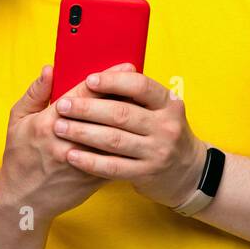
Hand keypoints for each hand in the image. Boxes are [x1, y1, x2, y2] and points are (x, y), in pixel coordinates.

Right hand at [0, 62, 133, 221]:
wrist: (25, 201)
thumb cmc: (20, 157)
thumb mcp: (18, 121)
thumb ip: (35, 93)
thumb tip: (50, 68)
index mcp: (48, 122)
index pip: (85, 93)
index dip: (109, 78)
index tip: (127, 66)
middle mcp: (67, 140)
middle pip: (106, 112)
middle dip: (127, 94)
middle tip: (144, 82)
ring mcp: (83, 161)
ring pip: (116, 135)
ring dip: (132, 120)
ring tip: (147, 105)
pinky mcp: (94, 178)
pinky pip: (116, 158)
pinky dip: (129, 144)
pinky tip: (139, 133)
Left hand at [52, 70, 207, 208]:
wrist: (189, 172)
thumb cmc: (163, 133)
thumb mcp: (161, 109)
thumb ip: (136, 95)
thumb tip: (101, 75)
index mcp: (168, 103)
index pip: (140, 86)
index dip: (113, 82)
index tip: (88, 80)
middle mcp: (166, 126)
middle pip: (121, 114)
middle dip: (88, 109)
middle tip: (63, 105)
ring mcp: (157, 152)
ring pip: (114, 140)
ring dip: (83, 133)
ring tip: (60, 127)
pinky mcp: (147, 174)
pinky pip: (113, 167)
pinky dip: (90, 161)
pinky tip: (72, 155)